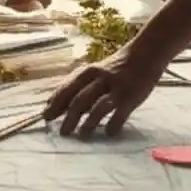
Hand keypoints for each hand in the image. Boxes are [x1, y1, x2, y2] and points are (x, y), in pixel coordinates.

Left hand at [42, 44, 165, 138]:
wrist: (144, 55)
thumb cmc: (114, 68)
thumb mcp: (93, 72)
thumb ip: (77, 86)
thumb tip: (54, 104)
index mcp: (87, 72)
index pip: (66, 89)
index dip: (55, 104)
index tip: (46, 118)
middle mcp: (100, 79)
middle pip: (80, 100)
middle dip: (69, 117)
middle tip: (62, 133)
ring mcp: (116, 88)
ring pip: (98, 107)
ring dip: (88, 123)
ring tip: (81, 135)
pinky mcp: (131, 97)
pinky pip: (120, 113)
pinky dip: (114, 124)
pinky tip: (109, 133)